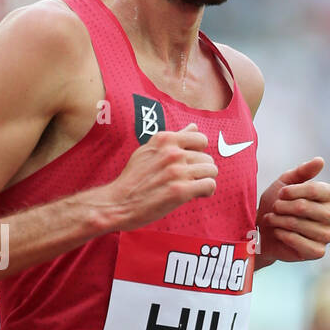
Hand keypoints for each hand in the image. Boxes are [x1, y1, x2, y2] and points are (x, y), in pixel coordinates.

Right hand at [102, 123, 217, 231]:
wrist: (117, 203)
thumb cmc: (132, 179)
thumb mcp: (147, 150)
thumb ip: (172, 138)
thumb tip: (193, 126)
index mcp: (164, 140)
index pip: (200, 139)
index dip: (198, 152)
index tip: (189, 163)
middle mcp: (172, 153)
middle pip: (207, 157)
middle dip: (201, 170)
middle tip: (188, 180)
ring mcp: (177, 172)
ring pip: (211, 171)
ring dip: (204, 180)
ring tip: (192, 187)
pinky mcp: (181, 191)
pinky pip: (209, 185)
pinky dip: (206, 192)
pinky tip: (196, 195)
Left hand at [257, 157, 329, 262]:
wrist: (261, 231)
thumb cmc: (275, 206)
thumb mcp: (284, 184)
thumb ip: (301, 172)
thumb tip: (320, 160)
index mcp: (327, 197)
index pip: (320, 190)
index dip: (297, 191)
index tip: (281, 193)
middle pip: (309, 208)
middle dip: (285, 207)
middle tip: (275, 208)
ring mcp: (327, 235)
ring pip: (305, 226)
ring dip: (282, 222)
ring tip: (272, 220)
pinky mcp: (318, 252)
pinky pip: (305, 244)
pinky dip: (287, 237)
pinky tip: (279, 233)